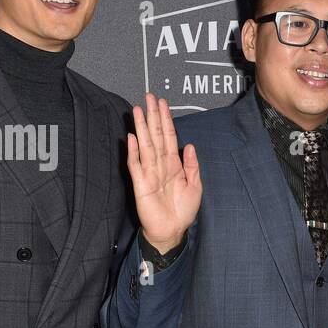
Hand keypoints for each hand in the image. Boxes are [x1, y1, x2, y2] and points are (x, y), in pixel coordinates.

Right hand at [128, 93, 201, 253]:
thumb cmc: (182, 211)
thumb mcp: (195, 186)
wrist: (172, 230)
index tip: (163, 103)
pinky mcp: (140, 183)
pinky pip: (136, 164)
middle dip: (153, 116)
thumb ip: (192, 166)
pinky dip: (134, 151)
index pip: (169, 136)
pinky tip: (132, 137)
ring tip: (138, 110)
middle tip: (150, 97)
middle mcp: (160, 165)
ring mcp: (149, 172)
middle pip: (156, 135)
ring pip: (145, 145)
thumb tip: (190, 145)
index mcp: (174, 164)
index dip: (166, 119)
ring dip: (142, 127)